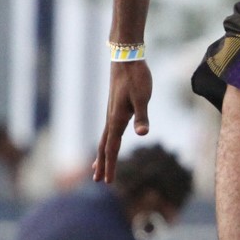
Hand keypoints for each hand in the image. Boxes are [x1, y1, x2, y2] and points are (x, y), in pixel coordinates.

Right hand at [94, 61, 152, 182]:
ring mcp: (111, 113)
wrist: (126, 58)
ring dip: (102, 154)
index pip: (112, 148)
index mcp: (117, 120)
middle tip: (98, 181)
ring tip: (96, 167)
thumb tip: (143, 133)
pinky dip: (106, 142)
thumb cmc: (136, 77)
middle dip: (102, 164)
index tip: (108, 182)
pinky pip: (108, 130)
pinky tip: (110, 142)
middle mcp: (111, 119)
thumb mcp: (142, 97)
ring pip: (105, 139)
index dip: (111, 165)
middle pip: (105, 147)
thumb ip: (142, 116)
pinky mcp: (115, 107)